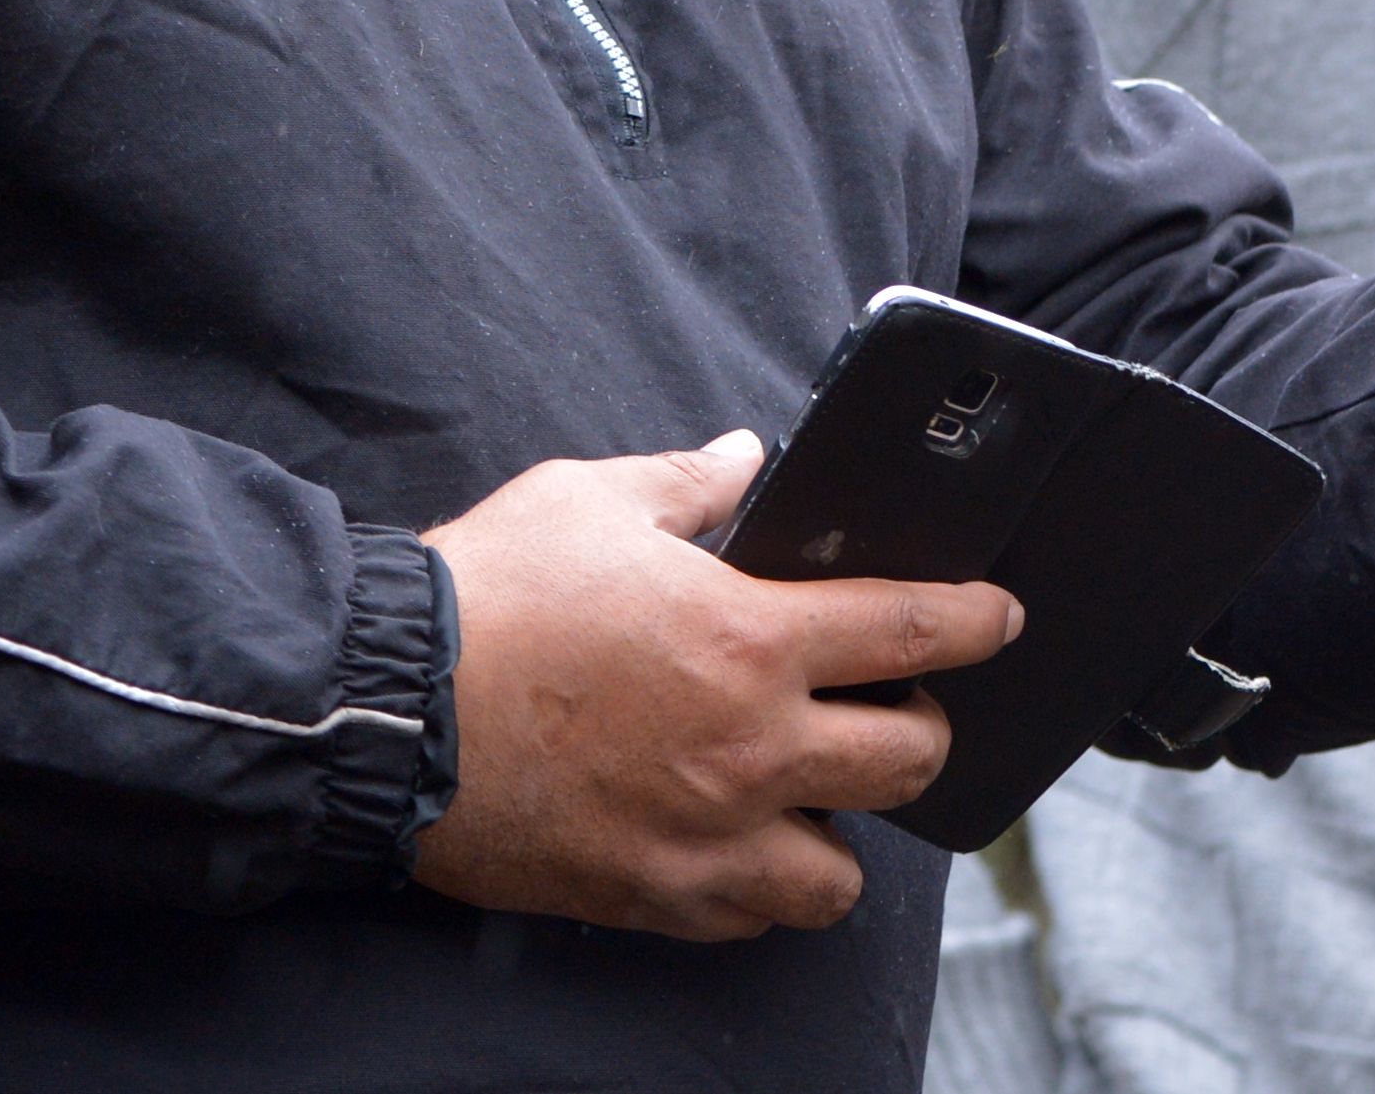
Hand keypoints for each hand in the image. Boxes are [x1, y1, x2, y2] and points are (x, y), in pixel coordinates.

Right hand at [413, 431, 1022, 939]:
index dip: (976, 622)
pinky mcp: (647, 896)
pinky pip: (748, 918)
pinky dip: (759, 889)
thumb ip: (691, 481)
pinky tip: (739, 845)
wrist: (373, 711)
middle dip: (924, 731)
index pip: (915, 631)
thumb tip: (745, 455)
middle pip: (910, 762)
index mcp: (751, 639)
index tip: (1001, 619)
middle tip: (896, 710)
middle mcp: (748, 748)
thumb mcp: (592, 502)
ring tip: (815, 796)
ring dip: (841, 833)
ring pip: (839, 877)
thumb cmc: (484, 598)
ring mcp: (702, 835)